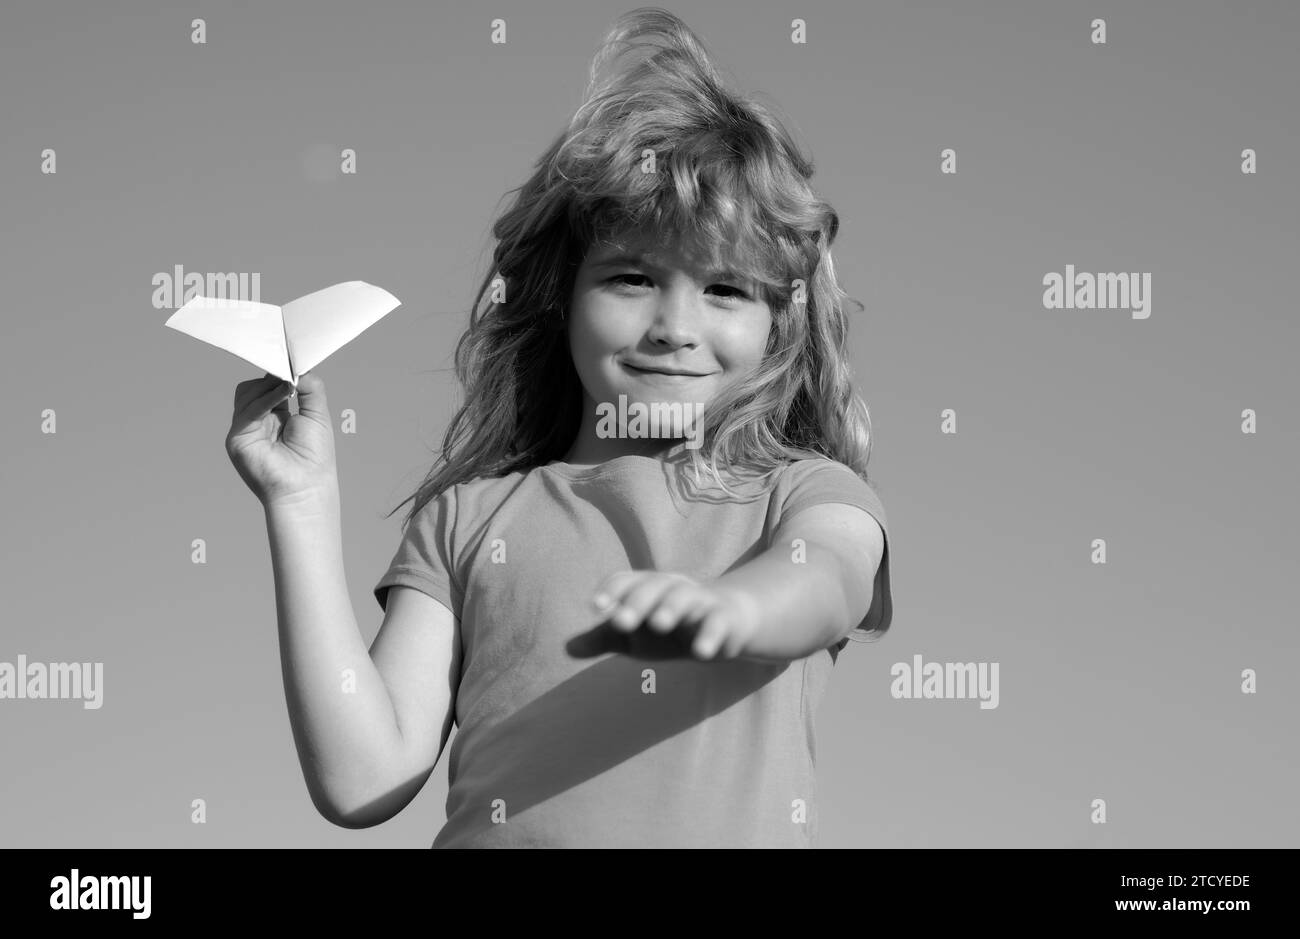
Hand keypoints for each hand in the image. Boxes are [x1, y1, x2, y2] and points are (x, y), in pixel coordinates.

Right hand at [225, 371, 337, 508]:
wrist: (306, 488)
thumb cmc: (314, 457)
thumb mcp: (317, 413)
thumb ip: (310, 386)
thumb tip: (301, 365)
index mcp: (275, 416)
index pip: (268, 386)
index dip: (278, 373)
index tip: (291, 358)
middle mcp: (257, 422)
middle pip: (254, 386)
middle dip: (272, 376)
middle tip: (290, 369)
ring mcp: (245, 429)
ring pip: (248, 393)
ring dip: (270, 386)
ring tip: (291, 386)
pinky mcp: (238, 437)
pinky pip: (249, 409)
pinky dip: (267, 398)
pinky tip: (285, 393)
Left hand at [580, 571, 760, 660]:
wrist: (727, 622)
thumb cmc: (670, 628)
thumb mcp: (636, 635)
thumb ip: (605, 639)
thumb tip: (567, 649)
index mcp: (647, 587)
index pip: (625, 582)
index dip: (611, 591)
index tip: (595, 607)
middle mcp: (671, 587)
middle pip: (652, 587)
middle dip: (637, 602)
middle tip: (620, 621)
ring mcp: (698, 601)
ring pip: (683, 598)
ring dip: (670, 609)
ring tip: (659, 624)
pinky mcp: (722, 618)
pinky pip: (716, 624)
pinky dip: (709, 636)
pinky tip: (700, 653)